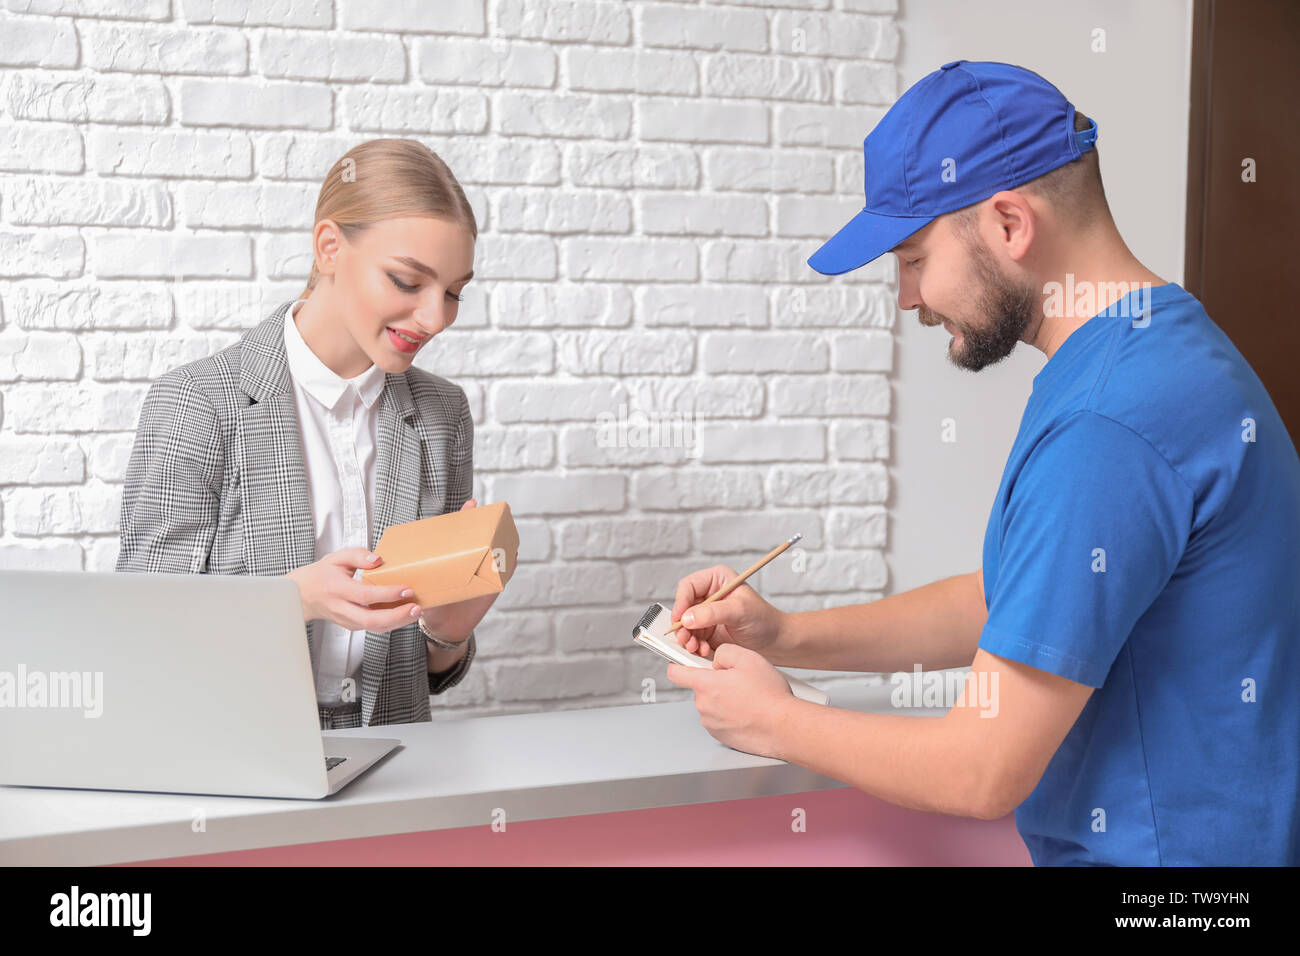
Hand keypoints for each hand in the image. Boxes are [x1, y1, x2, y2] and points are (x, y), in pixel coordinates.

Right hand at [285, 547, 421, 633]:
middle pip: (371, 619)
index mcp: (337, 589)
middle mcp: (341, 608)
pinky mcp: (351, 626)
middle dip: (397, 616)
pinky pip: (373, 627)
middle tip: (415, 607)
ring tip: (415, 611)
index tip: (406, 589)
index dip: (387, 594)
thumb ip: (358, 555)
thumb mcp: (336, 558)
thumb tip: (378, 560)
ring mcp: (346, 620)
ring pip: (374, 627)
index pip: (365, 595)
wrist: (302, 595)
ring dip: (397, 622)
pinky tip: (403, 614)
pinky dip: (390, 623)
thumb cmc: (321, 575)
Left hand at [418, 498, 518, 639]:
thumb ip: (419, 581)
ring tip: (503, 531)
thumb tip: (402, 577)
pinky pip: (506, 574)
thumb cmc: (431, 603)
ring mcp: (485, 574)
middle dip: (486, 525)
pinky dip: (511, 564)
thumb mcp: (425, 587)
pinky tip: (513, 556)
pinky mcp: (493, 588)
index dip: (467, 517)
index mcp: (456, 559)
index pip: (464, 534)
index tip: (470, 504)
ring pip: (497, 553)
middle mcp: (472, 562)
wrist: (442, 626)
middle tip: (486, 513)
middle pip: (483, 539)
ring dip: (502, 542)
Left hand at [665, 643, 794, 756]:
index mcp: (706, 685)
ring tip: (747, 698)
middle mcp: (704, 706)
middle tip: (738, 680)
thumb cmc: (769, 696)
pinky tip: (748, 711)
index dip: (679, 664)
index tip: (685, 662)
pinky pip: (719, 720)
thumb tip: (716, 659)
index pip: (675, 673)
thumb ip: (724, 652)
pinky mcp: (721, 736)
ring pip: (710, 704)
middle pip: (699, 688)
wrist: (784, 727)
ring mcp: (711, 723)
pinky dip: (729, 715)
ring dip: (723, 699)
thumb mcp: (748, 658)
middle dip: (714, 682)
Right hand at [670, 564, 785, 659]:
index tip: (680, 619)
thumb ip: (712, 613)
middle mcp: (709, 595)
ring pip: (685, 624)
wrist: (775, 641)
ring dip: (687, 638)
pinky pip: (692, 637)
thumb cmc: (764, 620)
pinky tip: (703, 650)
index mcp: (717, 580)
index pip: (689, 587)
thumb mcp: (739, 612)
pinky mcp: (707, 630)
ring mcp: (706, 614)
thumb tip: (687, 618)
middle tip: (685, 639)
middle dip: (682, 625)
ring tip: (695, 648)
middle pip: (683, 607)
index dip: (681, 602)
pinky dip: (694, 645)